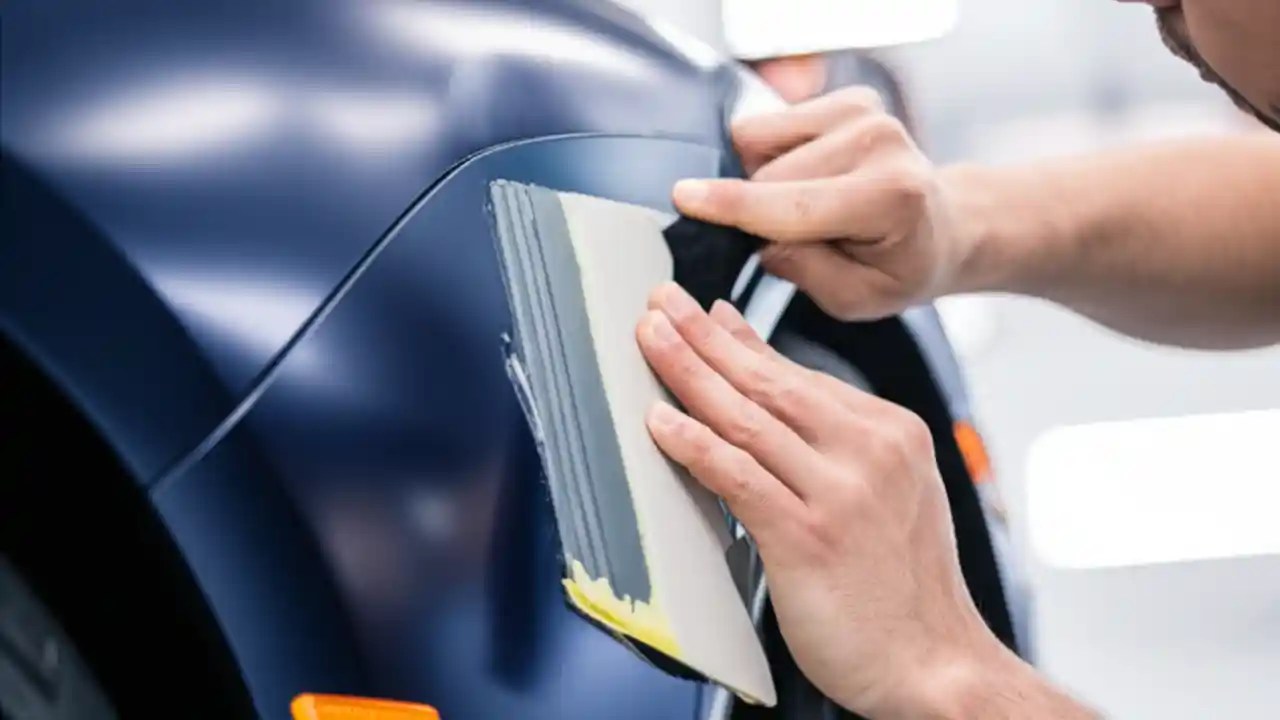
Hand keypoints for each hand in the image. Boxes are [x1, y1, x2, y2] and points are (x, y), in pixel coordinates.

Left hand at [635, 282, 1001, 716]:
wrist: (937, 662)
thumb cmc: (903, 585)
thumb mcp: (881, 488)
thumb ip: (826, 435)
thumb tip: (767, 377)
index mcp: (890, 433)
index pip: (797, 374)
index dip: (736, 339)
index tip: (698, 313)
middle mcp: (870, 451)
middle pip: (767, 381)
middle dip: (703, 337)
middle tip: (659, 305)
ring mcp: (841, 492)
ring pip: (748, 418)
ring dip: (689, 373)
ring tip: (650, 341)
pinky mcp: (809, 536)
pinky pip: (738, 476)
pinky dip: (695, 444)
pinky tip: (661, 422)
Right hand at [673, 86, 969, 320]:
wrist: (942, 228)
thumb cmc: (899, 267)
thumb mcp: (854, 299)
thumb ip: (802, 270)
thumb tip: (755, 234)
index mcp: (890, 197)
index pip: (792, 203)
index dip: (732, 205)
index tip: (684, 197)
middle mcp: (880, 141)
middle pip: (767, 175)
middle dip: (763, 212)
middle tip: (804, 237)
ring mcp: (866, 112)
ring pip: (759, 144)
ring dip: (766, 182)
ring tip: (810, 208)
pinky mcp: (850, 98)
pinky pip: (769, 124)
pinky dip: (775, 156)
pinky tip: (811, 179)